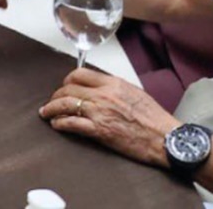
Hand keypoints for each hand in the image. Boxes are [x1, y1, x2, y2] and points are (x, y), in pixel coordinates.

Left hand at [39, 68, 178, 167]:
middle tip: (52, 101)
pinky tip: (56, 124)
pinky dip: (60, 123)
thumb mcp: (134, 93)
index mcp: (113, 83)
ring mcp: (100, 112)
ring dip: (51, 108)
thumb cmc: (155, 119)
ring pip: (65, 104)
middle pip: (68, 89)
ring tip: (46, 113)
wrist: (166, 139)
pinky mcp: (99, 130)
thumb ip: (114, 88)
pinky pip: (71, 124)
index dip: (67, 80)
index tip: (64, 86)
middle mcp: (104, 95)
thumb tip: (99, 87)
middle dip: (56, 95)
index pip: (80, 74)